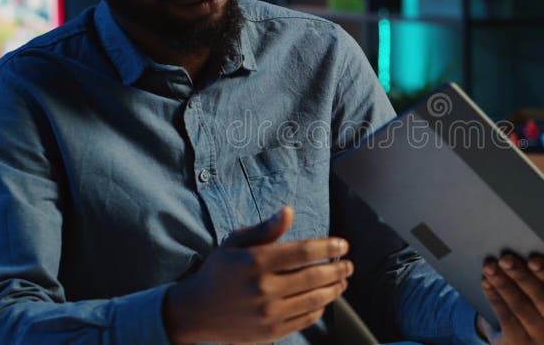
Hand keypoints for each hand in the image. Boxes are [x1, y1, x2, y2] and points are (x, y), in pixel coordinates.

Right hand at [163, 206, 353, 343]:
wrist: (195, 311)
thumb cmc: (219, 271)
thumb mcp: (235, 243)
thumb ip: (265, 229)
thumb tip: (289, 211)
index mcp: (256, 261)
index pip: (304, 251)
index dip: (328, 247)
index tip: (342, 245)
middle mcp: (263, 288)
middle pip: (314, 276)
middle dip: (337, 269)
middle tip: (348, 264)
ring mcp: (268, 313)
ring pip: (314, 299)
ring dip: (334, 289)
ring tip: (342, 281)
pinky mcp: (270, 332)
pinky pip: (305, 320)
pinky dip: (319, 308)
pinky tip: (324, 299)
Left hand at [477, 254, 543, 344]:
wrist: (517, 330)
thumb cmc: (536, 297)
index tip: (533, 259)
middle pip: (542, 296)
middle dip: (521, 274)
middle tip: (505, 258)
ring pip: (522, 306)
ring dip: (503, 283)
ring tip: (490, 267)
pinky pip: (507, 318)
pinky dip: (495, 298)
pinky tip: (487, 283)